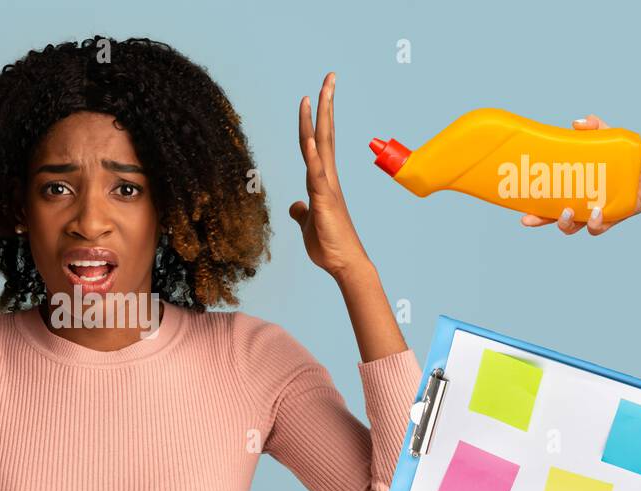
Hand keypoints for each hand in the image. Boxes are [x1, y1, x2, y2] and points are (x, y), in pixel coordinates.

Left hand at [289, 72, 370, 279]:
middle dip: (326, 103)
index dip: (315, 117)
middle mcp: (327, 177)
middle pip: (325, 132)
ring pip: (322, 145)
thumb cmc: (330, 245)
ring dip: (320, 118)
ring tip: (319, 92)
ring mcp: (327, 187)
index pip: (317, 141)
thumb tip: (295, 205)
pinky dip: (312, 156)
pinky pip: (316, 174)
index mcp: (322, 180)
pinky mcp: (324, 201)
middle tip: (329, 76)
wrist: (345, 265)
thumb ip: (302, 211)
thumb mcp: (309, 223)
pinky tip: (310, 138)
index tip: (315, 93)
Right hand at [520, 114, 640, 235]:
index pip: (546, 195)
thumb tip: (576, 122)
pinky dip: (593, 223)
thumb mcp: (612, 139)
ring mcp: (591, 214)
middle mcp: (578, 202)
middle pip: (550, 217)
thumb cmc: (631, 159)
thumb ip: (596, 128)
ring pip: (569, 227)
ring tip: (567, 211)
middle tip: (529, 218)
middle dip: (538, 219)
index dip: (530, 201)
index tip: (518, 203)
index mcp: (572, 186)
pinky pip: (595, 228)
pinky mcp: (608, 220)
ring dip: (563, 223)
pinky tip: (596, 213)